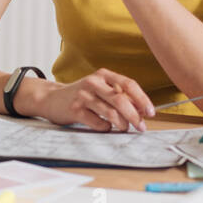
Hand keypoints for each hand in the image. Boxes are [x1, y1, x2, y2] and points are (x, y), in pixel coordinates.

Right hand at [32, 68, 154, 132]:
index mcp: (103, 74)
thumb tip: (141, 110)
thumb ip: (118, 95)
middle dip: (134, 115)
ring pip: (110, 112)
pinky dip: (105, 127)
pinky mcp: (75, 110)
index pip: (128, 84)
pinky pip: (97, 122)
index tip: (151, 112)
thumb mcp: (100, 88)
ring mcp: (83, 96)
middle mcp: (93, 82)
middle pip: (120, 99)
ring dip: (122, 123)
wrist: (51, 99)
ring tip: (125, 128)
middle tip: (141, 126)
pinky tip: (105, 127)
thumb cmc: (82, 95)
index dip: (142, 99)